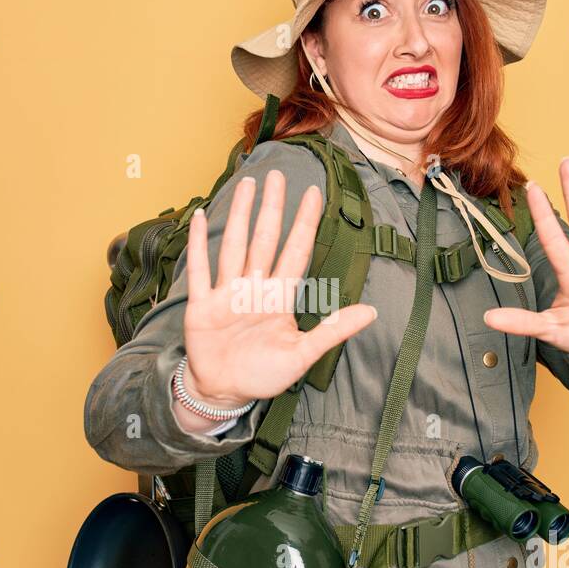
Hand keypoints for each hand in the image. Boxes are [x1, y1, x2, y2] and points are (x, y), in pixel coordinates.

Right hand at [181, 170, 377, 406]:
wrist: (223, 392)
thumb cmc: (262, 374)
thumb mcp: (301, 355)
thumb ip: (332, 332)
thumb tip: (371, 312)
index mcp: (279, 298)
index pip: (295, 251)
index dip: (304, 223)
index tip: (313, 195)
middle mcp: (254, 288)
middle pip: (265, 239)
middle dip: (272, 208)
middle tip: (278, 176)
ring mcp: (226, 293)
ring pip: (234, 245)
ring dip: (239, 215)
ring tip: (246, 186)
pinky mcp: (202, 305)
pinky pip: (199, 269)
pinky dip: (197, 245)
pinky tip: (197, 217)